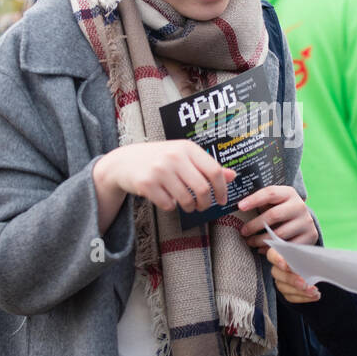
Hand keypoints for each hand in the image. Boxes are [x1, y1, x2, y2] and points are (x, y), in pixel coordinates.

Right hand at [99, 140, 235, 213]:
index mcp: (187, 147)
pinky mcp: (147, 184)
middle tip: (202, 206)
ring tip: (186, 204)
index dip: (222, 189)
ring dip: (189, 207)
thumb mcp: (183, 156)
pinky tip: (166, 198)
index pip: (214, 171)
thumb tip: (233, 176)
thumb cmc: (159, 158)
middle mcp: (174, 156)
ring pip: (186, 200)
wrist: (124, 161)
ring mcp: (160, 170)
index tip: (222, 199)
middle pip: (203, 189)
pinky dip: (170, 206)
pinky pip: (169, 205)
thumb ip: (207, 165)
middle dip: (206, 203)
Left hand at [237, 185, 317, 250]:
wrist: (303, 223)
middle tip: (242, 232)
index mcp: (289, 193)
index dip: (254, 199)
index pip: (270, 193)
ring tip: (250, 242)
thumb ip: (260, 202)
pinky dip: (272, 250)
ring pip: (279, 233)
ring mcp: (306, 221)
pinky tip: (262, 250)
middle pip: (274, 215)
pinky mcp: (310, 236)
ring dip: (261, 240)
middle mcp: (299, 205)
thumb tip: (239, 206)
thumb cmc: (280, 211)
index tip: (240, 207)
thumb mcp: (273, 203)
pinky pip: (287, 246)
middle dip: (255, 225)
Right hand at [266, 246, 320, 303]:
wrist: (310, 263)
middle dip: (291, 280)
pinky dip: (304, 297)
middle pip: (278, 274)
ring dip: (300, 291)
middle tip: (304, 283)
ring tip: (313, 291)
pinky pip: (292, 297)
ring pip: (284, 288)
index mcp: (278, 254)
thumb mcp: (307, 250)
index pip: (272, 255)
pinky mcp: (286, 292)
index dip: (277, 260)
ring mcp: (280, 281)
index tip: (286, 265)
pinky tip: (315, 295)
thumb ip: (306, 252)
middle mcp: (277, 268)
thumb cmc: (306, 255)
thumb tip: (314, 258)